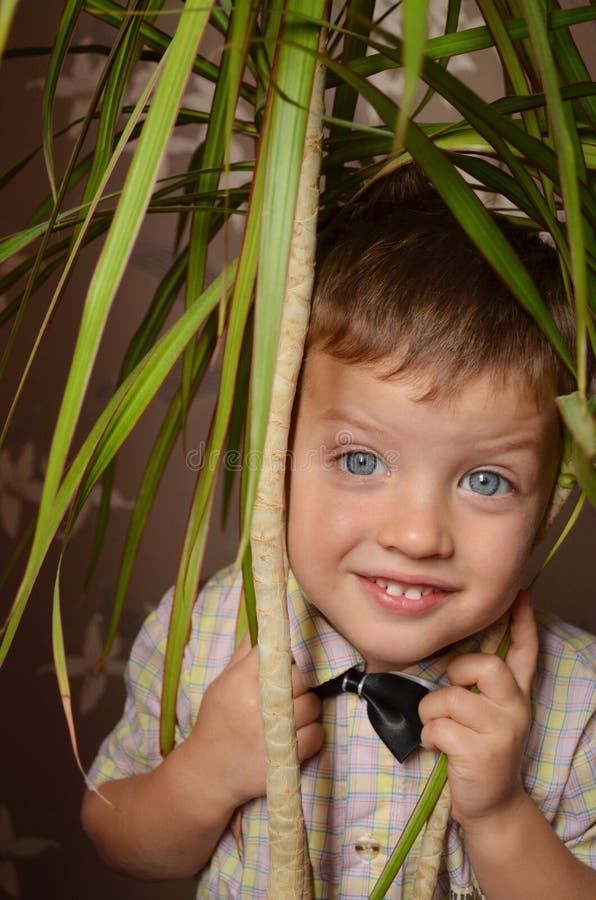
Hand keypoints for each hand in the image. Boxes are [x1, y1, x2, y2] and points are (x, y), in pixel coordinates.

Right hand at [186, 636, 323, 808]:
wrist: (207, 773)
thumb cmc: (216, 722)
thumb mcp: (222, 684)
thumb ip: (244, 654)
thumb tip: (260, 623)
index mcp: (241, 680)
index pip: (280, 652)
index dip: (288, 657)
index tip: (287, 664)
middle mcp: (259, 704)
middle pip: (302, 677)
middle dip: (300, 683)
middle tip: (290, 691)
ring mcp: (274, 732)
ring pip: (313, 705)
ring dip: (307, 709)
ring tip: (291, 714)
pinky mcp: (286, 758)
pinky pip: (317, 734)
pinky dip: (312, 734)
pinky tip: (296, 734)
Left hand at [418, 592, 537, 827]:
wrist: (490, 805)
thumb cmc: (476, 751)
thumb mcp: (486, 715)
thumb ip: (479, 686)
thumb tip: (456, 653)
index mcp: (515, 694)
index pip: (524, 651)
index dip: (522, 623)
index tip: (519, 595)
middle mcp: (515, 707)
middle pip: (484, 666)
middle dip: (456, 675)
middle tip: (452, 697)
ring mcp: (503, 730)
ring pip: (449, 698)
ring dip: (432, 715)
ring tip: (442, 731)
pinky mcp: (483, 752)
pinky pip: (438, 726)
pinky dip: (429, 737)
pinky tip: (440, 749)